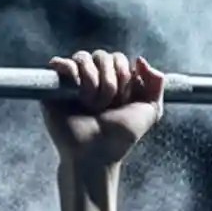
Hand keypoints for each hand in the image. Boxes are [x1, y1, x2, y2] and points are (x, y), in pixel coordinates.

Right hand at [42, 50, 166, 166]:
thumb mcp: (150, 112)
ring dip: (93, 80)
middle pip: (102, 56)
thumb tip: (140, 59)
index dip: (124, 75)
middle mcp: (94, 79)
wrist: (96, 154)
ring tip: (91, 104)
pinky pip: (60, 62)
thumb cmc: (120, 138)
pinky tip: (77, 92)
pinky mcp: (54, 87)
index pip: (119, 59)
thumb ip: (157, 84)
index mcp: (114, 81)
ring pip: (83, 57)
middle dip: (110, 81)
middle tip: (107, 106)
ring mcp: (73, 82)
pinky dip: (70, 72)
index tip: (124, 100)